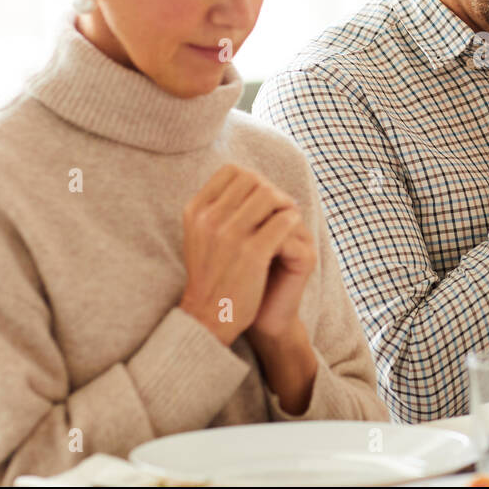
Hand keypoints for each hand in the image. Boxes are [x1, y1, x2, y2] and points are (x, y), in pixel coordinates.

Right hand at [177, 164, 303, 345]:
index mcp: (196, 211)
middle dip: (273, 190)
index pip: (231, 171)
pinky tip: (292, 235)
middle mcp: (209, 220)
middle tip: (283, 207)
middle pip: (253, 180)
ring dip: (285, 204)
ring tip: (289, 219)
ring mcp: (231, 236)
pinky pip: (283, 221)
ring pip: (270, 196)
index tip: (263, 196)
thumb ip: (216, 207)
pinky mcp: (253, 254)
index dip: (254, 179)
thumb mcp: (200, 235)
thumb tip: (246, 178)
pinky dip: (292, 223)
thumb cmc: (211, 274)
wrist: (208, 317)